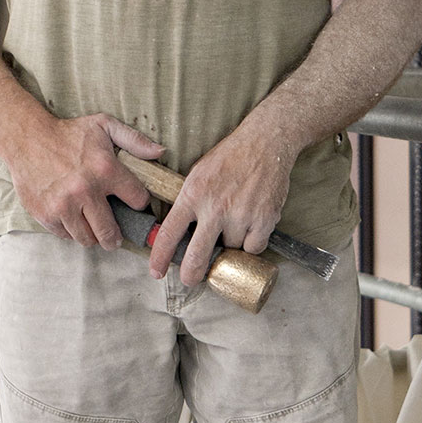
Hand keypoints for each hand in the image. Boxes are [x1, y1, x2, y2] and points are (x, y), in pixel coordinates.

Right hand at [5, 112, 162, 247]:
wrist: (26, 137)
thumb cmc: (68, 132)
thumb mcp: (104, 126)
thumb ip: (135, 140)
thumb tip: (161, 153)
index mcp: (105, 170)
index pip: (137, 200)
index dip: (139, 202)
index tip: (134, 202)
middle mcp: (85, 191)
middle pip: (110, 232)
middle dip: (116, 238)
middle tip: (115, 237)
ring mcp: (63, 205)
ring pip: (87, 239)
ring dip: (93, 236)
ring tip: (93, 228)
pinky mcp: (45, 214)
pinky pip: (65, 235)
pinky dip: (71, 231)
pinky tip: (73, 219)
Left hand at [148, 123, 294, 284]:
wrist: (265, 143)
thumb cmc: (229, 157)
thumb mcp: (198, 174)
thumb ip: (188, 201)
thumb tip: (178, 231)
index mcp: (193, 194)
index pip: (169, 233)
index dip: (160, 257)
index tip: (156, 271)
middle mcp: (215, 207)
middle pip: (197, 255)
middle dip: (191, 274)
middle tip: (189, 279)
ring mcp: (241, 215)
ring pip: (230, 250)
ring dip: (230, 246)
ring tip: (234, 225)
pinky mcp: (264, 219)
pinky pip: (254, 248)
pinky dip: (252, 243)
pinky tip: (251, 228)